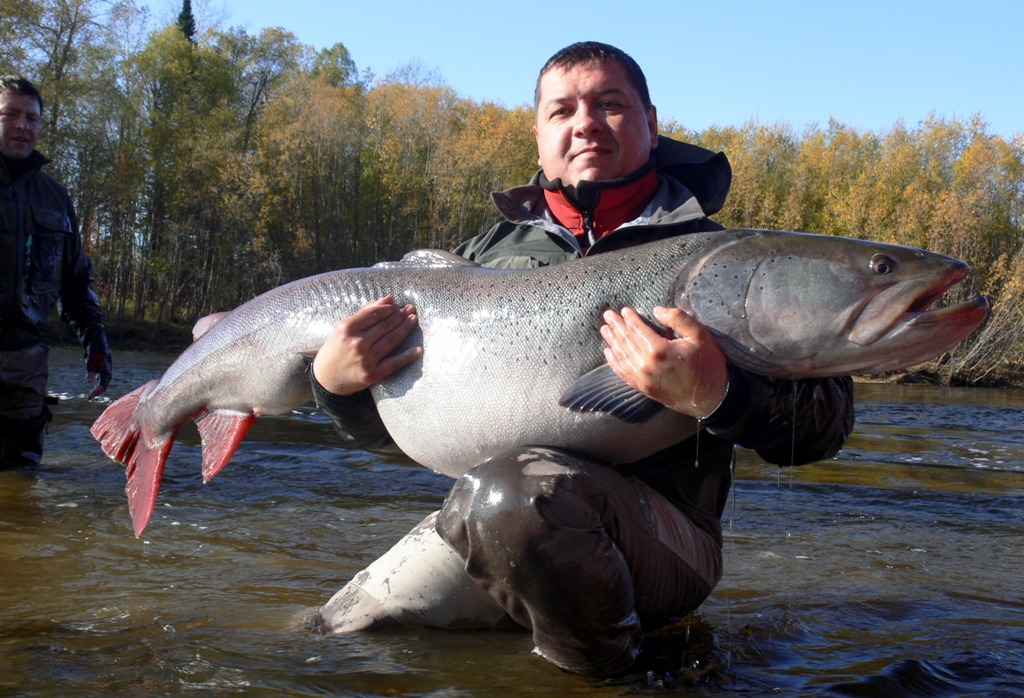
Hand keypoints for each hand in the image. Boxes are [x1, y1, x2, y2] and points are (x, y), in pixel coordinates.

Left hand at [87, 353, 111, 398]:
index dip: (96, 392)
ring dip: (97, 388)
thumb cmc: (95, 354)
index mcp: (106, 372)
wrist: (99, 346)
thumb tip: (89, 382)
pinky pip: (101, 379)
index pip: (102, 385)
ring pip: (103, 383)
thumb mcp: (90, 364)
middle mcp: (107, 373)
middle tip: (89, 397)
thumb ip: (90, 373)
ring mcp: (106, 371)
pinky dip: (97, 383)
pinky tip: (93, 386)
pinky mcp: (104, 370)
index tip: (89, 397)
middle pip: (103, 385)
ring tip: (90, 394)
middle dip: (96, 392)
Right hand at [312, 296, 422, 395]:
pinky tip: (419, 350)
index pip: (375, 314)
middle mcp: (357, 343)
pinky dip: (407, 356)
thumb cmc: (336, 348)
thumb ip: (366, 312)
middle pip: (385, 325)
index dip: (390, 308)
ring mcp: (366, 360)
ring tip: (414, 319)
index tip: (398, 305)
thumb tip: (390, 299)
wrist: (326, 378)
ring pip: (392, 340)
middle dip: (401, 315)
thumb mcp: (344, 327)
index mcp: (347, 328)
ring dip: (406, 328)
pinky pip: (394, 364)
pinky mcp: (373, 375)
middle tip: (411, 309)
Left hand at [600, 306, 727, 418]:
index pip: (637, 329)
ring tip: (605, 330)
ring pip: (622, 356)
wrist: (711, 399)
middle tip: (607, 315)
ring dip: (612, 341)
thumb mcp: (700, 336)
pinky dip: (614, 362)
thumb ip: (678, 319)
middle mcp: (646, 365)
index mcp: (659, 350)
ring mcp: (643, 379)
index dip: (629, 318)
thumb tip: (656, 310)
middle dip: (616, 327)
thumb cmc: (708, 365)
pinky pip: (623, 373)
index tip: (623, 310)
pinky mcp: (644, 389)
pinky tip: (609, 353)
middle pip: (626, 341)